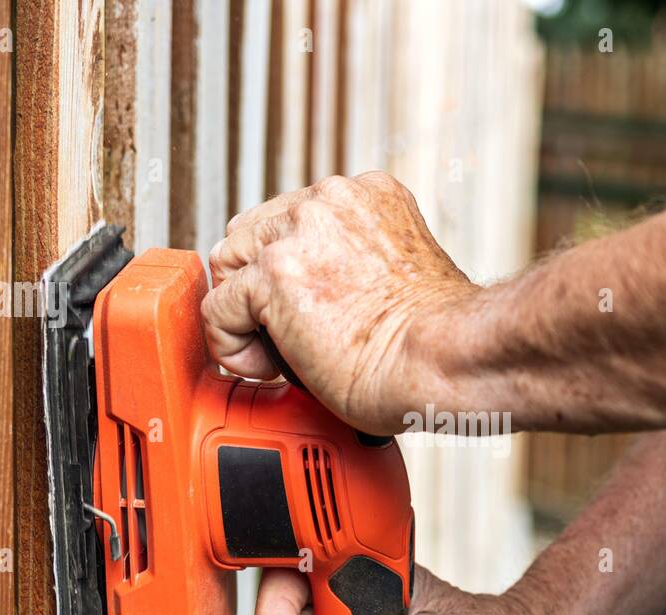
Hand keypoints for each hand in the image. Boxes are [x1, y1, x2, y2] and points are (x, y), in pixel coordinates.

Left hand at [202, 172, 477, 435]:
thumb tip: (335, 301)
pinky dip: (232, 346)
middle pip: (250, 235)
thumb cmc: (441, 340)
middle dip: (257, 290)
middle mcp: (331, 202)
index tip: (304, 313)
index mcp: (370, 195)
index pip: (293, 219)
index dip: (289, 271)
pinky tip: (267, 368)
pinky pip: (218, 311)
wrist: (448, 359)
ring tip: (281, 356)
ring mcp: (299, 233)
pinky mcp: (274, 275)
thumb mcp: (405, 277)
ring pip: (229, 267)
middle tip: (287, 338)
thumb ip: (363, 269)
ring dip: (244, 316)